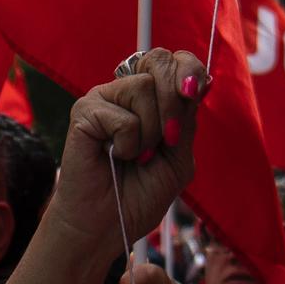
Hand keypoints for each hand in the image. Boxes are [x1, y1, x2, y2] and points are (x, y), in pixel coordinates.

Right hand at [36, 50, 204, 266]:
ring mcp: (103, 98)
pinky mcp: (84, 111)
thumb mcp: (179, 156)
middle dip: (174, 102)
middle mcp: (126, 91)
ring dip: (150, 131)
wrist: (110, 224)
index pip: (174, 60)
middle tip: (169, 139)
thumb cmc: (140, 194)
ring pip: (142, 87)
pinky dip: (129, 144)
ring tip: (137, 156)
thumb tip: (200, 82)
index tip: (195, 94)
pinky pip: (123, 116)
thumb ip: (187, 119)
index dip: (189, 69)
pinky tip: (116, 156)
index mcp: (151, 98)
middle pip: (159, 60)